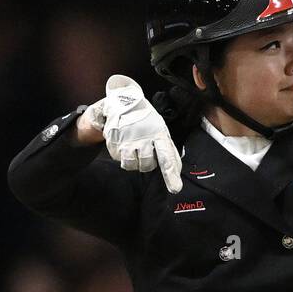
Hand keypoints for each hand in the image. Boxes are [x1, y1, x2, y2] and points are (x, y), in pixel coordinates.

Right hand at [84, 75, 182, 191]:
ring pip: (132, 166)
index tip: (175, 189)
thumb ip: (169, 151)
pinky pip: (120, 160)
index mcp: (159, 134)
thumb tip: (177, 170)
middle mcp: (144, 139)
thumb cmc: (146, 121)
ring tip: (134, 147)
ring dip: (134, 161)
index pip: (167, 157)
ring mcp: (128, 142)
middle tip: (144, 148)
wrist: (122, 103)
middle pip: (147, 165)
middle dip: (146, 162)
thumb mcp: (160, 131)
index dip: (171, 175)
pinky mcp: (115, 144)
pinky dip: (122, 156)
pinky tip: (124, 144)